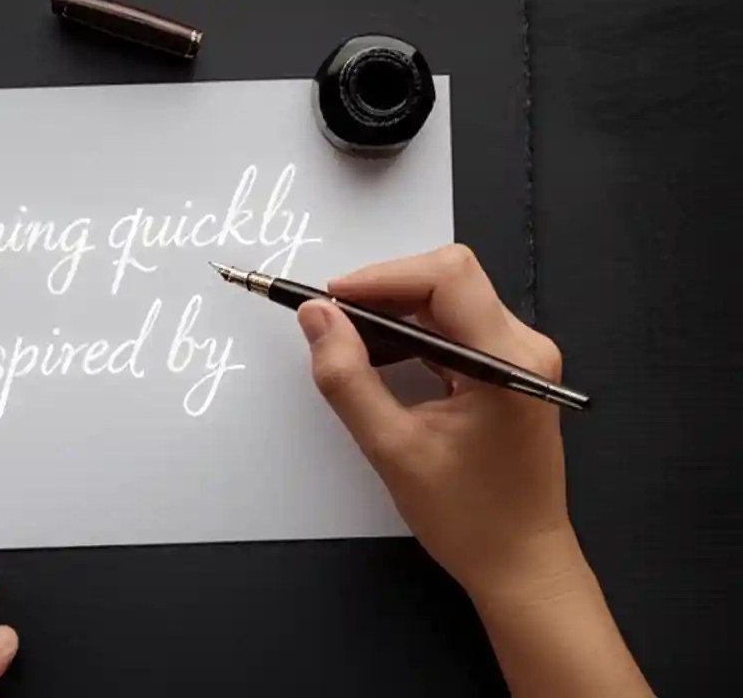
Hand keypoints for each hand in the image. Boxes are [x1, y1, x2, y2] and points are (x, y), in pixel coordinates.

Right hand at [299, 244, 573, 598]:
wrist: (521, 565)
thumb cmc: (468, 518)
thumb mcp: (392, 448)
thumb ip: (347, 378)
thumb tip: (316, 318)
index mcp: (508, 359)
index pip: (447, 276)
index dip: (382, 276)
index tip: (331, 300)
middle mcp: (524, 346)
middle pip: (449, 280)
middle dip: (384, 290)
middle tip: (332, 320)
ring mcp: (521, 358)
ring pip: (450, 301)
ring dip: (395, 311)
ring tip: (348, 341)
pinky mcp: (510, 372)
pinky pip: (457, 329)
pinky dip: (413, 334)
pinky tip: (380, 358)